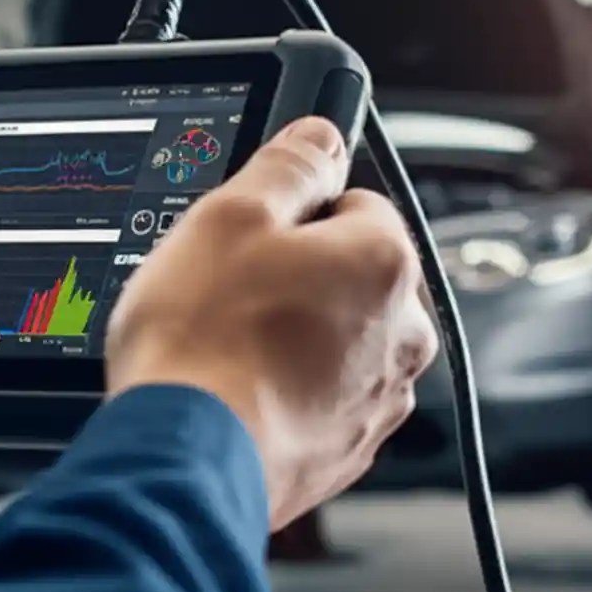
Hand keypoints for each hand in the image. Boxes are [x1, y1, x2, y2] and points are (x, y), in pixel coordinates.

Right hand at [105, 117, 436, 530]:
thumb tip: (322, 133)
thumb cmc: (205, 342)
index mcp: (384, 261)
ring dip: (290, 335)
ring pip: (334, 339)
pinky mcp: (346, 451)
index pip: (354, 202)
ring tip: (223, 345)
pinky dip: (283, 391)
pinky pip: (319, 398)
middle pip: (346, 274)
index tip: (250, 234)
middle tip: (227, 290)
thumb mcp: (229, 216)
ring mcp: (378, 400)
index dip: (291, 212)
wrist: (188, 459)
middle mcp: (402, 333)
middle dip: (295, 276)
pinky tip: (234, 389)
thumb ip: (288, 164)